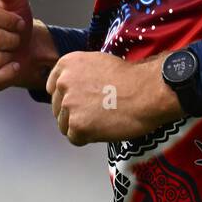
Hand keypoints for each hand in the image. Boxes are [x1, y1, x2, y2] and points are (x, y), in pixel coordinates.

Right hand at [0, 0, 57, 92]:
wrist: (17, 49)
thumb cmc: (12, 21)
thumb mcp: (15, 0)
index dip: (11, 21)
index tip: (20, 24)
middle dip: (13, 40)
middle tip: (16, 40)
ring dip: (11, 56)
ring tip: (12, 52)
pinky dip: (6, 75)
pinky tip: (14, 67)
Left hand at [47, 51, 183, 145]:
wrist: (147, 92)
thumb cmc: (131, 78)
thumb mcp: (98, 63)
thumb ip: (79, 74)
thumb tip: (71, 89)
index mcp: (66, 65)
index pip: (53, 88)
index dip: (68, 98)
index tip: (81, 102)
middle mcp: (63, 83)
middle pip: (58, 108)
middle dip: (75, 113)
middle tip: (97, 112)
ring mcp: (68, 105)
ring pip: (64, 125)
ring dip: (81, 126)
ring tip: (102, 120)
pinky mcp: (77, 126)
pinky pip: (75, 139)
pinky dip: (88, 138)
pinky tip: (104, 128)